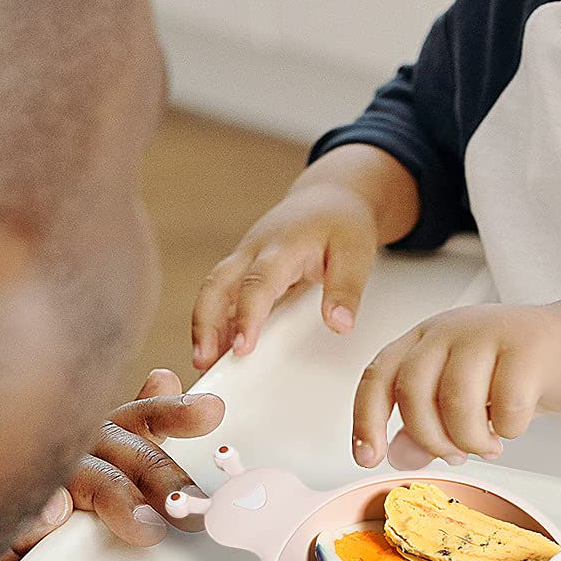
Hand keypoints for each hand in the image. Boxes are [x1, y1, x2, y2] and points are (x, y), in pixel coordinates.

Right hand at [192, 182, 377, 368]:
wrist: (328, 196)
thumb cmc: (341, 222)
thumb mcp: (356, 252)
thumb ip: (346, 288)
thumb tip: (339, 325)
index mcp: (282, 245)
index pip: (258, 282)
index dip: (247, 316)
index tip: (242, 348)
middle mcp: (254, 250)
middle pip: (217, 284)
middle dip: (205, 323)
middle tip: (204, 362)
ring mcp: (244, 258)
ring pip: (213, 290)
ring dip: (204, 326)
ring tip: (204, 364)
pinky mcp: (243, 269)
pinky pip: (221, 295)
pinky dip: (215, 322)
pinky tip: (218, 350)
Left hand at [352, 304, 560, 467]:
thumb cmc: (515, 368)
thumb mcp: (462, 392)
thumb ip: (427, 420)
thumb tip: (396, 454)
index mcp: (425, 338)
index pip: (378, 376)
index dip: (366, 420)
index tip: (368, 458)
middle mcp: (449, 329)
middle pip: (413, 390)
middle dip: (430, 437)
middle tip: (455, 454)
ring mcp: (488, 332)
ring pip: (456, 400)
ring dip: (470, 440)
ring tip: (489, 445)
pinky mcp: (528, 347)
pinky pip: (506, 405)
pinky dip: (508, 430)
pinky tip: (514, 425)